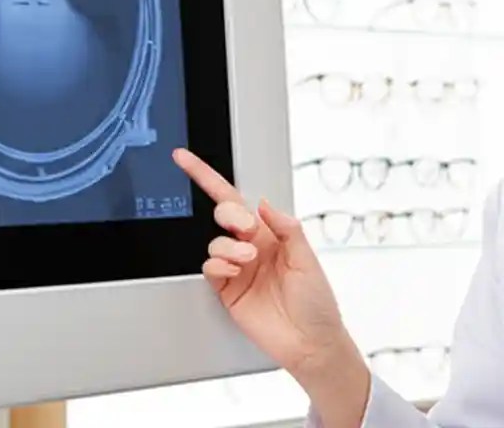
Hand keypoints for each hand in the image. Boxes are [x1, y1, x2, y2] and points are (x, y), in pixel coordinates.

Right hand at [173, 149, 369, 426]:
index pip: (238, 201)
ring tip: (248, 259)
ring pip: (215, 242)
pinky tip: (233, 271)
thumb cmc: (317, 302)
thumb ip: (286, 228)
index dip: (210, 179)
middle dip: (229, 214)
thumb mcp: (308, 258)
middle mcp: (253, 248)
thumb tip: (263, 204)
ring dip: (228, 245)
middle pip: (224, 215)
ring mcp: (238, 269)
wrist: (310, 342)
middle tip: (245, 228)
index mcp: (272, 234)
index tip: (186, 160)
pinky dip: (218, 265)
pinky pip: (210, 268)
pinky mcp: (227, 290)